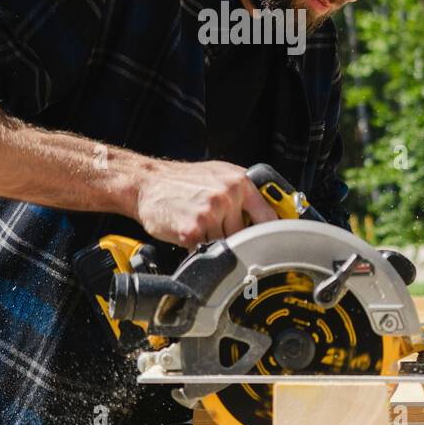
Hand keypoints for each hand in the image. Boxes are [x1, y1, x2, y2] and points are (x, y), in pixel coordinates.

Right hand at [134, 159, 278, 248]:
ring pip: (224, 244)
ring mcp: (210, 214)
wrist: (147, 183)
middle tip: (215, 226)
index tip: (275, 244)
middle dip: (231, 236)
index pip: (268, 216)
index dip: (272, 234)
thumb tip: (269, 212)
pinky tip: (187, 230)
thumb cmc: (182, 181)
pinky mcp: (192, 231)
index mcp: (238, 182)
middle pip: (244, 235)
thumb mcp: (218, 174)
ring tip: (199, 224)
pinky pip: (204, 250)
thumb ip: (243, 191)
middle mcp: (227, 196)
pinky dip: (197, 246)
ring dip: (212, 241)